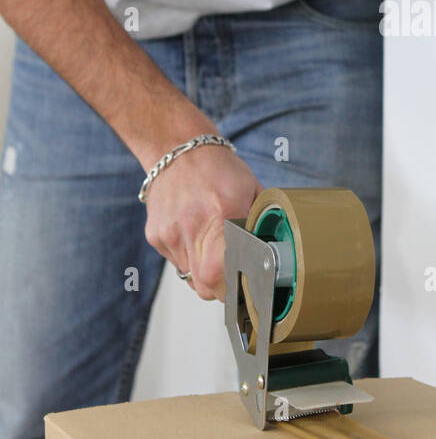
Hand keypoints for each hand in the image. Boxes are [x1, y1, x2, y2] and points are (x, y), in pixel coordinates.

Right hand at [143, 144, 260, 299]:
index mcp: (221, 214)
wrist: (177, 150)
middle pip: (204, 285)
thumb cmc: (219, 169)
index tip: (244, 286)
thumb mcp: (252, 191)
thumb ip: (261, 223)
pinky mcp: (155, 236)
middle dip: (221, 288)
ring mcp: (170, 233)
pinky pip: (177, 262)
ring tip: (213, 246)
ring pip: (190, 277)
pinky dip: (189, 258)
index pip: (219, 274)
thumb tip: (276, 253)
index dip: (232, 288)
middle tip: (233, 276)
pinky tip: (196, 236)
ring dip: (204, 271)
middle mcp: (191, 227)